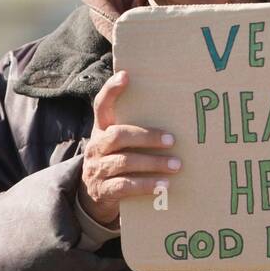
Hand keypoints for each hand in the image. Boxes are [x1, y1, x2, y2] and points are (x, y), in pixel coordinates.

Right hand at [78, 70, 180, 227]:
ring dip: (152, 163)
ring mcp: (97, 168)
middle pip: (118, 135)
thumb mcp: (118, 141)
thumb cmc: (116, 159)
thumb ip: (135, 127)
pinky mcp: (103, 190)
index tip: (126, 75)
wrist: (94, 195)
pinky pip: (125, 186)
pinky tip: (163, 185)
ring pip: (124, 162)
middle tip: (171, 140)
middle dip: (146, 137)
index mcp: (101, 128)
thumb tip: (172, 111)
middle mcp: (96, 146)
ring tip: (175, 165)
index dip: (111, 90)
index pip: (102, 105)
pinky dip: (146, 185)